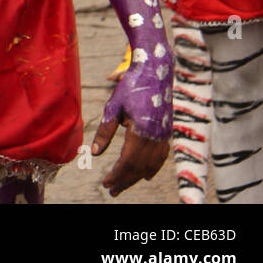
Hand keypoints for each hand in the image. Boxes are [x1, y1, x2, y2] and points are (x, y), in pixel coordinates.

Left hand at [92, 64, 170, 195]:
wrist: (155, 71)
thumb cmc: (130, 87)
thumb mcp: (113, 108)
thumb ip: (105, 132)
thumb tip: (95, 154)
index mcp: (141, 131)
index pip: (128, 161)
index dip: (117, 175)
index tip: (106, 183)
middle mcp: (156, 136)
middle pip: (140, 167)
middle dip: (125, 180)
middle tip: (112, 191)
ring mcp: (164, 134)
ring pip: (151, 164)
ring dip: (137, 176)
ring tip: (124, 185)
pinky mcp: (166, 131)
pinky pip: (161, 156)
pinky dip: (153, 167)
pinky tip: (146, 175)